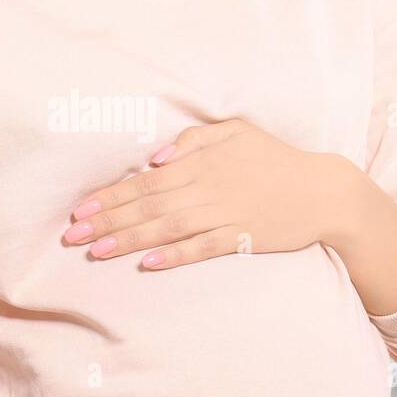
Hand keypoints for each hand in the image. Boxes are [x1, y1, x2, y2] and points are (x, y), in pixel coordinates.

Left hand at [61, 120, 361, 269]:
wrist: (324, 191)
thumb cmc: (278, 160)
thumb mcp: (238, 132)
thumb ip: (195, 140)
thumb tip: (156, 158)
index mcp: (203, 161)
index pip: (146, 180)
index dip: (110, 195)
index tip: (80, 209)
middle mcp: (208, 187)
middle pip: (148, 205)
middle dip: (107, 220)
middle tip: (71, 236)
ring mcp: (226, 213)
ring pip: (168, 227)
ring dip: (129, 239)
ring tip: (97, 251)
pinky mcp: (243, 236)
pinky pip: (203, 247)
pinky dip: (176, 255)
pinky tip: (149, 263)